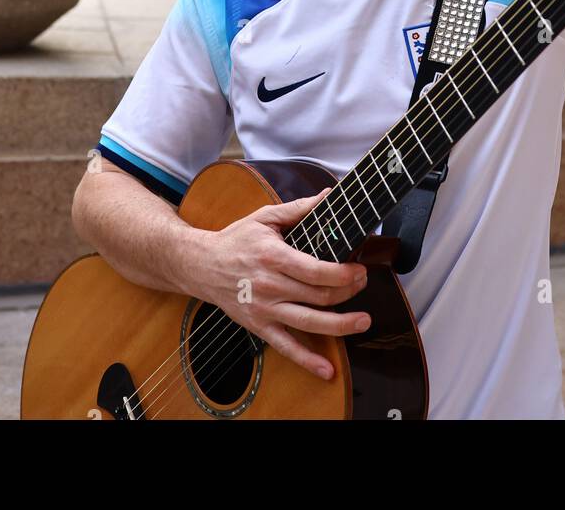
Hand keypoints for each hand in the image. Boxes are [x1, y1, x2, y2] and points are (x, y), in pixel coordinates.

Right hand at [187, 188, 369, 380]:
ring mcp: (265, 310)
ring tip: (363, 321)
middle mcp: (270, 286)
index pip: (316, 271)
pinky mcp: (259, 327)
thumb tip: (329, 195)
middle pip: (319, 296)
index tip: (359, 269)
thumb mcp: (265, 217)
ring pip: (309, 323)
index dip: (344, 273)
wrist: (201, 265)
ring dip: (341, 325)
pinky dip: (308, 361)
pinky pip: (287, 348)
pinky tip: (327, 370)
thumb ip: (299, 208)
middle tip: (363, 283)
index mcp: (274, 258)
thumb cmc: (236, 239)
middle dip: (348, 291)